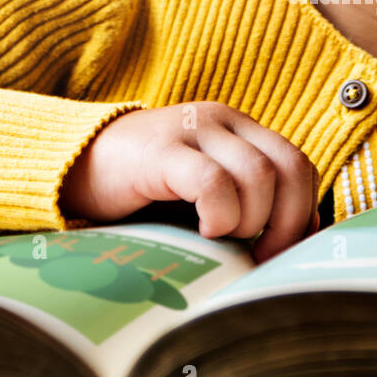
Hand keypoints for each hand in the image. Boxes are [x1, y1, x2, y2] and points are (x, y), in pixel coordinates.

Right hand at [59, 102, 319, 262]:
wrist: (74, 167)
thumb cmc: (144, 193)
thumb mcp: (204, 195)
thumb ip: (246, 204)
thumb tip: (295, 241)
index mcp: (240, 130)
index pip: (298, 165)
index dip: (302, 211)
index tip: (281, 249)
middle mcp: (222, 121)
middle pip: (288, 168)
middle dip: (285, 222)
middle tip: (259, 255)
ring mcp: (192, 130)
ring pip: (257, 175)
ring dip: (250, 220)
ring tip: (221, 238)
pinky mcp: (162, 151)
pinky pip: (212, 181)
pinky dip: (220, 214)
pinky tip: (204, 230)